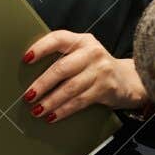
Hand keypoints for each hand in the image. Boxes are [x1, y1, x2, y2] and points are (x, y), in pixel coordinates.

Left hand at [20, 31, 146, 121]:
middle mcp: (91, 52)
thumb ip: (64, 56)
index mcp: (82, 40)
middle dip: (43, 83)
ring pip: (70, 88)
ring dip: (51, 101)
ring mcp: (100, 70)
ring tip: (37, 109)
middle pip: (62, 68)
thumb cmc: (95, 66)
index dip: (41, 47)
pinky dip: (64, 110)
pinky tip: (53, 116)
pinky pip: (80, 101)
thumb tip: (30, 72)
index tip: (26, 59)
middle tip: (28, 95)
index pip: (58, 38)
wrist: (128, 79)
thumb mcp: (83, 54)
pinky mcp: (105, 88)